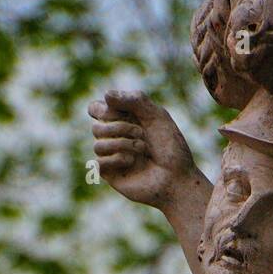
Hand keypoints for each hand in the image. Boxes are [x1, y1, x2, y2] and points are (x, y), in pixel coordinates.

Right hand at [87, 89, 195, 209]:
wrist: (177, 178)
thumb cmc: (170, 147)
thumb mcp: (157, 116)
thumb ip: (134, 100)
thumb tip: (106, 95)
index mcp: (121, 120)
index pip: (95, 109)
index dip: (104, 110)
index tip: (125, 113)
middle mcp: (113, 137)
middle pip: (96, 126)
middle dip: (121, 128)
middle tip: (143, 134)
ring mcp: (110, 156)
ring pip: (97, 144)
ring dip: (122, 144)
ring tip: (142, 150)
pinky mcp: (109, 174)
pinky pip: (98, 162)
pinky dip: (116, 159)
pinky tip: (132, 163)